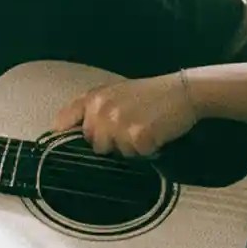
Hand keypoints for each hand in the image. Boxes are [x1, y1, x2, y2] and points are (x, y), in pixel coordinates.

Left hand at [51, 72, 197, 156]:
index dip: (64, 137)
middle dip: (110, 143)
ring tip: (145, 129)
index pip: (64, 122)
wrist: (184, 91)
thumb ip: (91, 110)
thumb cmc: (150, 95)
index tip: (62, 149)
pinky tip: (155, 134)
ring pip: (114, 152)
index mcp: (94, 97)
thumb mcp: (115, 93)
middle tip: (131, 128)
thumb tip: (62, 130)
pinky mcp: (137, 135)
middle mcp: (101, 109)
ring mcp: (118, 123)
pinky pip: (134, 155)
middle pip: (93, 144)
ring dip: (129, 148)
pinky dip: (146, 150)